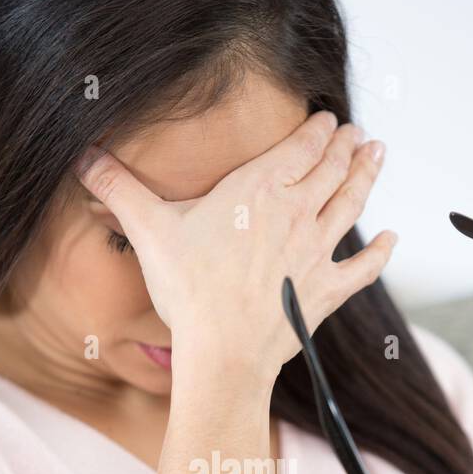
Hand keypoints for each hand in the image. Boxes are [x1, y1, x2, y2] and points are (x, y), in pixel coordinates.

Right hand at [75, 110, 396, 384]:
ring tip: (379, 156)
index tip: (328, 120)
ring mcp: (317, 253)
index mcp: (260, 191)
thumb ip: (119, 189)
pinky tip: (391, 240)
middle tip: (360, 134)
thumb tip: (82, 159)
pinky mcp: (327, 292)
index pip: (301, 148)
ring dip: (368, 178)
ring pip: (352, 205)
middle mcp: (297, 214)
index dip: (318, 131)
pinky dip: (380, 252)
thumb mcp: (149, 231)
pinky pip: (363, 268)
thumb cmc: (187, 291)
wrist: (222, 353)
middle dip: (348, 147)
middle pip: (332, 170)